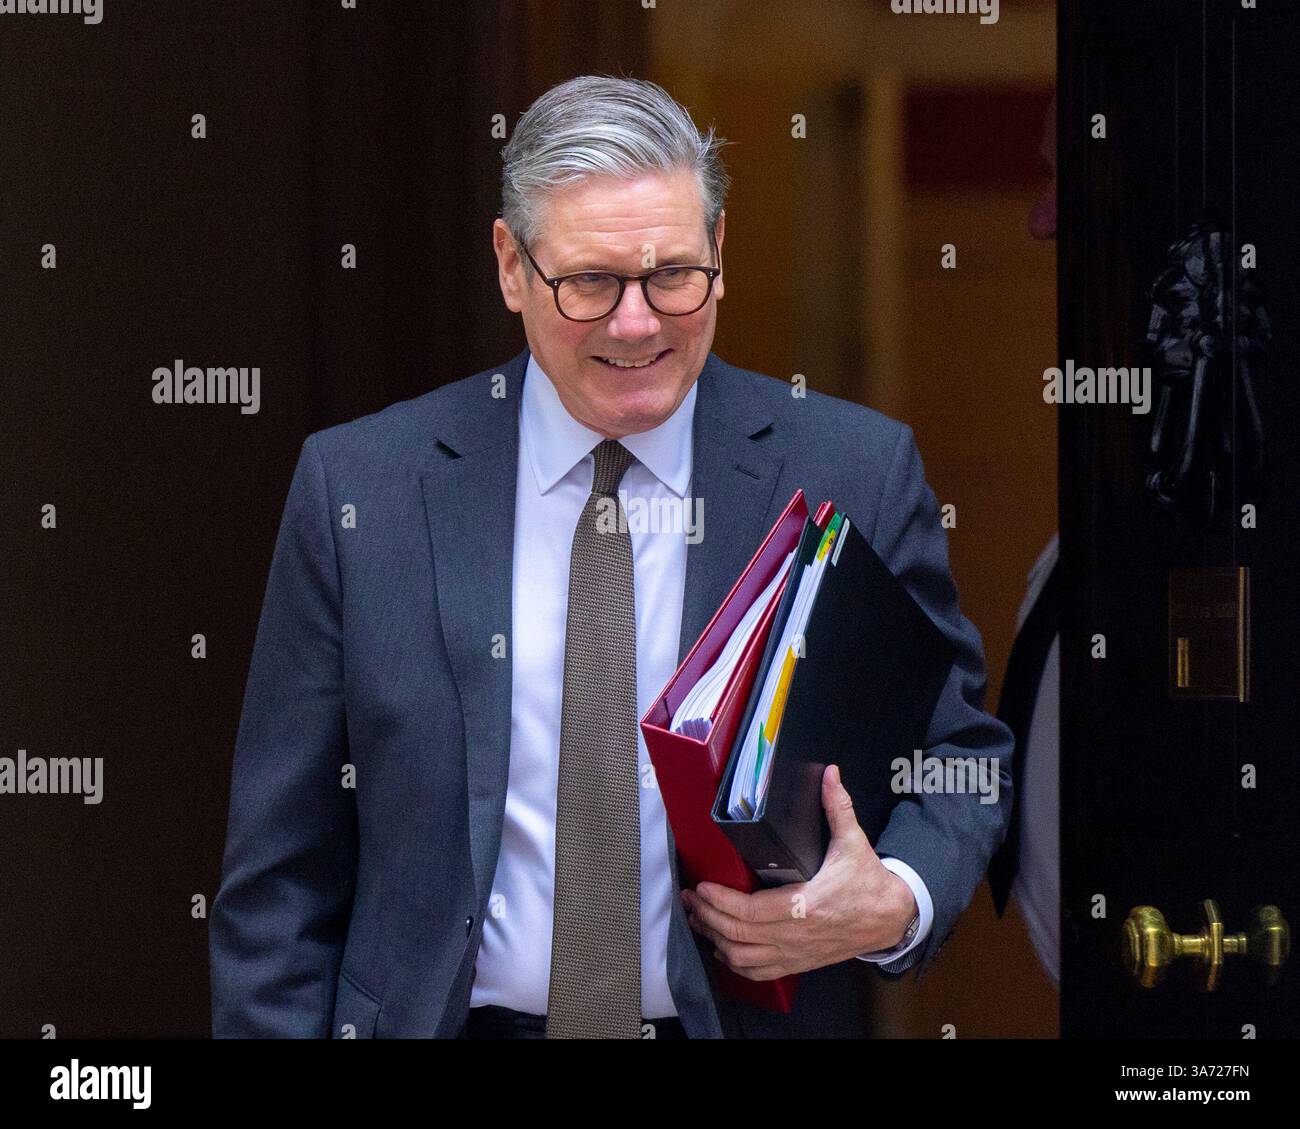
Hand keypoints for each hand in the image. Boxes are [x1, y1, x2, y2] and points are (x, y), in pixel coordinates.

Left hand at [681, 764, 916, 979]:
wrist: (891, 918)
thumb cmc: (869, 882)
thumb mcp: (854, 842)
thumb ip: (838, 807)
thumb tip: (830, 775)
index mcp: (807, 905)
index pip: (751, 912)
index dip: (721, 901)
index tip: (702, 886)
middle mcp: (798, 934)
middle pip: (739, 935)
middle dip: (708, 916)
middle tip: (690, 898)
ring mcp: (797, 952)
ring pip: (743, 957)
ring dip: (715, 939)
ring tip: (698, 919)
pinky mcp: (799, 962)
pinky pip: (759, 971)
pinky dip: (735, 962)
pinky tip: (722, 947)